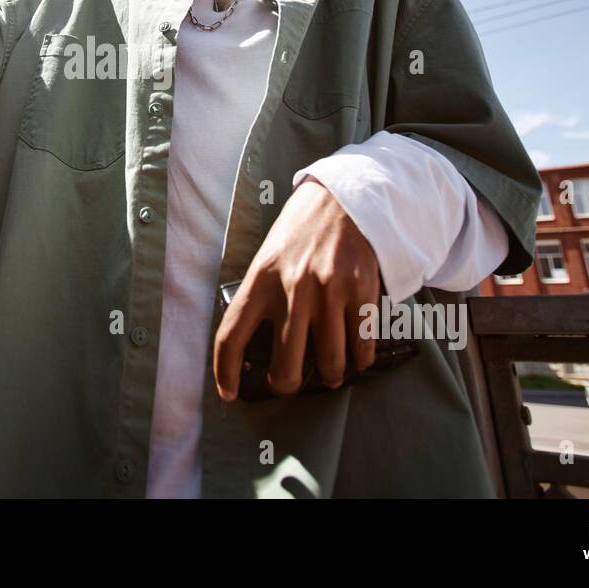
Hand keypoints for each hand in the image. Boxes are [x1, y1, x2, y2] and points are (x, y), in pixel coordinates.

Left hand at [213, 177, 381, 400]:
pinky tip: (356, 356)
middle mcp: (293, 289)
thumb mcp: (268, 257)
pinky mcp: (361, 291)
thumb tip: (255, 347)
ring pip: (330, 364)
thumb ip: (261, 297)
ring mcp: (329, 292)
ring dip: (331, 376)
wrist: (344, 197)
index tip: (229, 392)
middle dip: (288, 385)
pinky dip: (361, 359)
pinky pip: (363, 345)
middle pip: (287, 368)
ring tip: (331, 374)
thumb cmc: (301, 231)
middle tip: (291, 382)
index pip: (231, 337)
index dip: (226, 373)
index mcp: (260, 279)